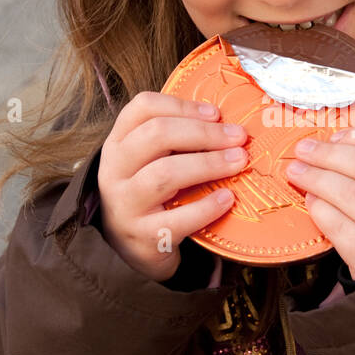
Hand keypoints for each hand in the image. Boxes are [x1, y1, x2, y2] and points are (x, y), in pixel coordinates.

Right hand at [96, 93, 247, 280]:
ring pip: (165, 174)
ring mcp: (125, 205)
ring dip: (209, 164)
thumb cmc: (150, 195)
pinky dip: (206, 206)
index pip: (142, 108)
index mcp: (118, 143)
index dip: (182, 105)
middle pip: (156, 135)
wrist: (131, 249)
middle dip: (204, 133)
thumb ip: (176, 140)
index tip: (216, 113)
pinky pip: (178, 219)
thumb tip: (226, 122)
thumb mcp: (150, 161)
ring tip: (239, 162)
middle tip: (238, 137)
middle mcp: (114, 170)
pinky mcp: (142, 237)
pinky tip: (228, 198)